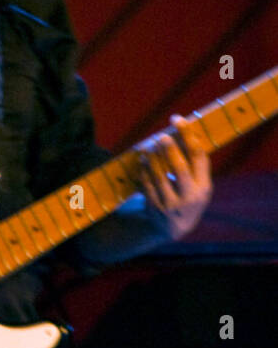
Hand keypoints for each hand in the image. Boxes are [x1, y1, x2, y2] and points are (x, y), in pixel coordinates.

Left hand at [136, 113, 211, 239]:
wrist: (173, 228)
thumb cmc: (185, 196)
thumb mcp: (196, 185)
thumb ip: (192, 164)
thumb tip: (181, 130)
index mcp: (204, 187)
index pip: (199, 157)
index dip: (188, 135)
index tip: (178, 119)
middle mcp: (191, 197)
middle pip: (180, 167)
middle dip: (170, 149)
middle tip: (162, 135)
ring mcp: (171, 204)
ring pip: (159, 176)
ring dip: (152, 157)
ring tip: (149, 144)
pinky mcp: (155, 208)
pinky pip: (146, 185)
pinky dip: (143, 170)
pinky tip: (142, 159)